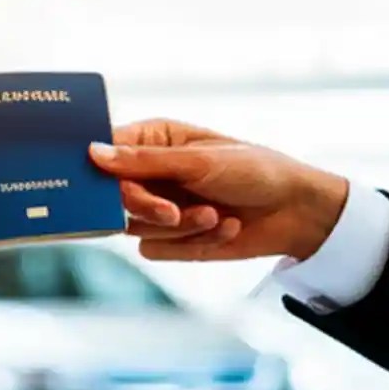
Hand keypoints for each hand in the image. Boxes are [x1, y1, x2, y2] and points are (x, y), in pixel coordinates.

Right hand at [87, 119, 347, 261]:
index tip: (111, 188)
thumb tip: (93, 153)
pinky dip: (192, 244)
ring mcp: (159, 207)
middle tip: (174, 211)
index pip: (106, 153)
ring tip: (215, 215)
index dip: (102, 172)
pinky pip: (157, 249)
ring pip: (135, 228)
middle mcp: (150, 173)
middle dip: (148, 208)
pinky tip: (224, 228)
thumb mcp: (199, 161)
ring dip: (179, 227)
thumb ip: (144, 161)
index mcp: (153, 140)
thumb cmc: (254, 170)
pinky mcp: (172, 239)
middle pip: (114, 198)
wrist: (295, 211)